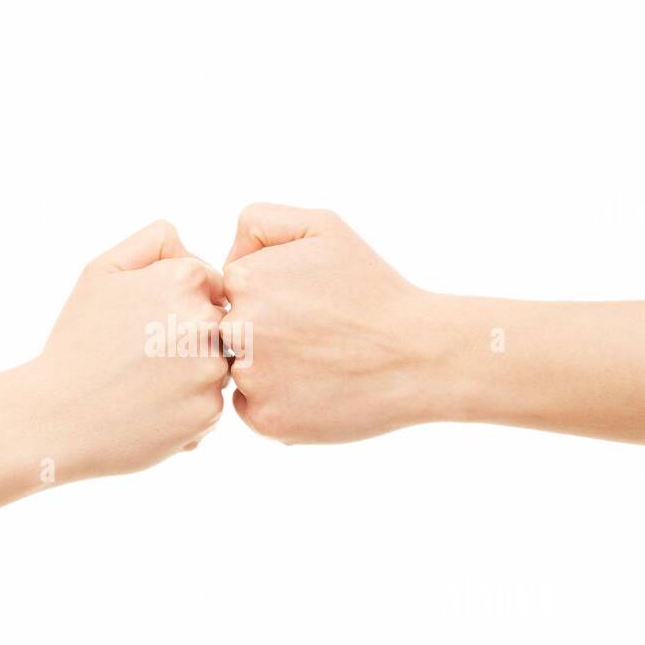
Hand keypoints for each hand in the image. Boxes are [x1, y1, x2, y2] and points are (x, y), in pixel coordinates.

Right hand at [27, 220, 228, 477]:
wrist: (58, 416)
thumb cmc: (79, 341)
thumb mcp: (101, 272)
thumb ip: (153, 243)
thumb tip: (192, 247)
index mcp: (184, 279)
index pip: (211, 283)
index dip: (180, 301)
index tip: (148, 321)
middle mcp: (206, 321)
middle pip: (221, 322)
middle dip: (191, 335)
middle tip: (144, 355)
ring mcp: (211, 369)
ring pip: (221, 362)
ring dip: (193, 371)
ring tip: (145, 382)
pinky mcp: (210, 411)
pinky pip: (212, 401)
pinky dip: (187, 405)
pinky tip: (150, 407)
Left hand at [221, 203, 460, 443]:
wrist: (419, 354)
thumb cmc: (371, 289)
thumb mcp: (323, 227)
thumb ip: (260, 222)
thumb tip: (224, 259)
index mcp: (245, 281)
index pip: (231, 291)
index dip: (268, 296)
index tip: (306, 303)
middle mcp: (238, 330)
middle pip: (230, 333)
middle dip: (264, 333)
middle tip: (313, 336)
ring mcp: (251, 380)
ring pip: (239, 372)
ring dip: (268, 368)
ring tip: (318, 362)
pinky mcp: (267, 422)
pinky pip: (252, 409)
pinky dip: (278, 402)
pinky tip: (316, 388)